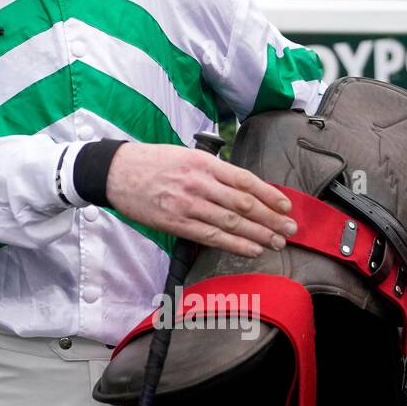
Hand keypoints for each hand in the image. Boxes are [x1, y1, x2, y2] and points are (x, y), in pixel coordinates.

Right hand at [105, 142, 296, 258]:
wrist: (116, 172)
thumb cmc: (151, 162)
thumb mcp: (185, 155)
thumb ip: (211, 169)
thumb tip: (240, 186)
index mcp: (203, 163)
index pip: (245, 180)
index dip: (269, 195)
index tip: (286, 206)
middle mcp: (199, 183)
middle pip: (244, 203)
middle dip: (271, 218)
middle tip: (290, 229)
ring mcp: (187, 205)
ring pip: (231, 222)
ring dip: (258, 234)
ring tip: (276, 242)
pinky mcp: (176, 223)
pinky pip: (211, 236)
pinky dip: (234, 244)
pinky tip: (251, 250)